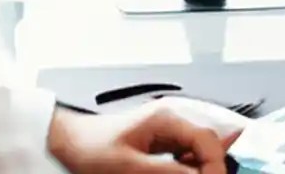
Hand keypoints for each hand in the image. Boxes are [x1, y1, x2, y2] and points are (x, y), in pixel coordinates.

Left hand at [49, 100, 245, 173]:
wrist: (69, 142)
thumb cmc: (91, 149)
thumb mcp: (130, 168)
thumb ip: (169, 173)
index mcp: (166, 118)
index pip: (208, 141)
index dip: (215, 166)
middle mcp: (172, 117)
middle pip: (208, 143)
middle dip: (210, 167)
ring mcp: (168, 127)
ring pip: (200, 149)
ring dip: (199, 167)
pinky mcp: (162, 138)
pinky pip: (187, 152)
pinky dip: (189, 166)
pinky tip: (181, 173)